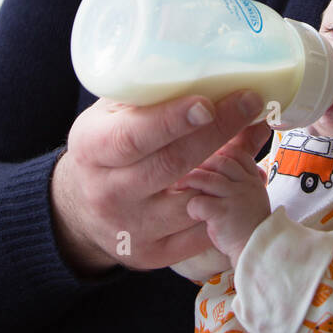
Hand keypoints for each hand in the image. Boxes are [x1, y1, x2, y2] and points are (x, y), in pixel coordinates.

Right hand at [49, 89, 268, 275]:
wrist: (80, 206)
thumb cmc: (108, 144)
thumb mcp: (113, 113)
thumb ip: (153, 96)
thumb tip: (214, 78)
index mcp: (92, 147)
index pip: (134, 135)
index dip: (172, 120)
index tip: (208, 103)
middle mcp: (108, 191)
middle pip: (172, 166)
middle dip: (217, 132)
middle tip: (250, 103)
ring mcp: (130, 228)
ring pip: (193, 202)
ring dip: (230, 171)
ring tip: (252, 138)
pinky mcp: (151, 254)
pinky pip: (200, 233)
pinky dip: (226, 205)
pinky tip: (241, 178)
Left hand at [176, 144, 270, 268]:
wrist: (257, 251)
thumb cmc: (247, 225)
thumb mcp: (251, 197)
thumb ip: (238, 181)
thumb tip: (213, 163)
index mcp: (253, 179)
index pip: (236, 154)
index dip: (219, 153)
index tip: (206, 162)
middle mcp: (246, 185)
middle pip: (219, 161)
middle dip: (200, 165)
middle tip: (186, 174)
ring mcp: (236, 198)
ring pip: (206, 178)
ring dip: (189, 181)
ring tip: (178, 187)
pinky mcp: (223, 214)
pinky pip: (200, 201)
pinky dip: (192, 205)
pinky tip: (193, 212)